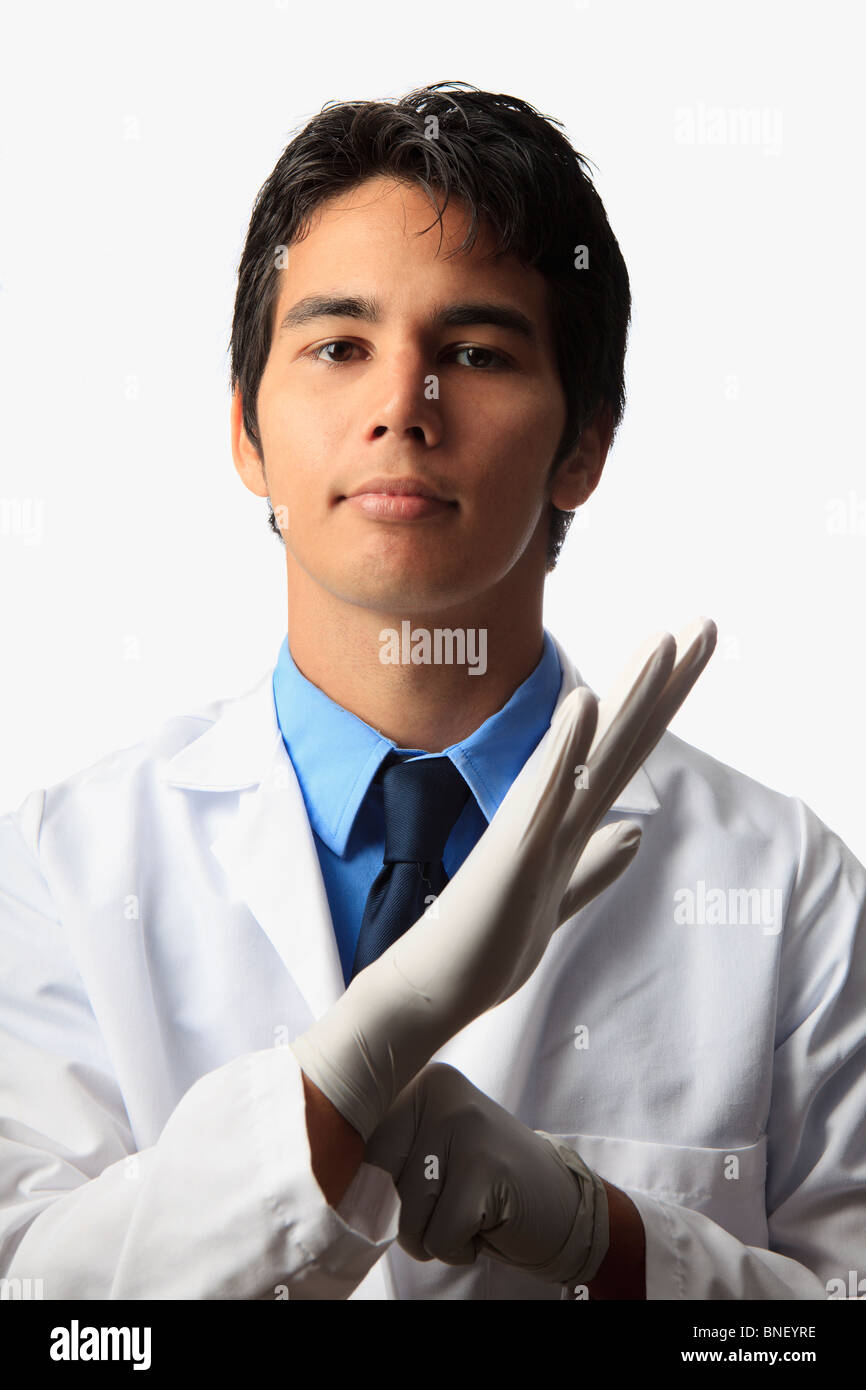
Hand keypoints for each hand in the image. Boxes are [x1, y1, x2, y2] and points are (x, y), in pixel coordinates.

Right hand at [291, 617, 716, 1140]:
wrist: (429, 989)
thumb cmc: (484, 947)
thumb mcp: (557, 901)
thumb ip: (594, 865)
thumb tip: (636, 835)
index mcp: (571, 821)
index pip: (628, 751)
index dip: (664, 703)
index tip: (695, 654)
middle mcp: (557, 812)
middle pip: (624, 737)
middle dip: (667, 680)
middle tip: (707, 623)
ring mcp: (533, 827)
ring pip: (590, 751)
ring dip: (628, 696)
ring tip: (664, 642)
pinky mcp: (510, 853)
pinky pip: (543, 792)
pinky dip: (564, 746)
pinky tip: (584, 702)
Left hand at [364, 1062, 608, 1286]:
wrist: (562, 1203)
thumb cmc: (481, 1184)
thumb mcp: (431, 1148)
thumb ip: (385, 1153)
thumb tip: (331, 1187)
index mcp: (418, 1083)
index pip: (359, 1148)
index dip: (375, 1190)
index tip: (414, 1190)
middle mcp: (437, 1091)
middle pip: (381, 1185)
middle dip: (411, 1216)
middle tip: (452, 1199)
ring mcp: (464, 1125)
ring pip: (408, 1218)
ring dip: (438, 1234)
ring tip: (472, 1207)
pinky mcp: (485, 1168)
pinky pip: (440, 1237)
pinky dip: (460, 1248)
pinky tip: (488, 1222)